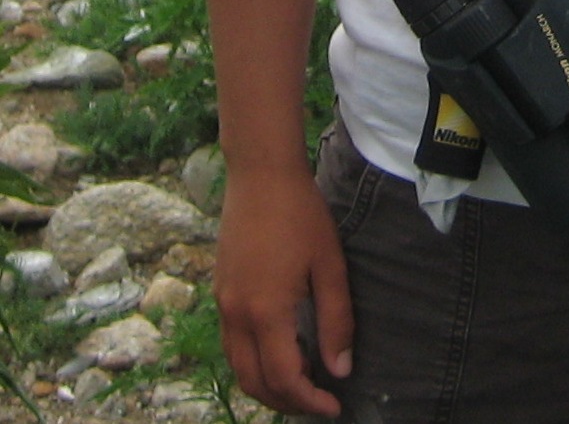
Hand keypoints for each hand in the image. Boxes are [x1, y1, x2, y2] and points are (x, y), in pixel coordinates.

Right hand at [215, 166, 353, 417]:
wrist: (261, 174)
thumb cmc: (301, 214)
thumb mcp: (329, 265)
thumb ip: (336, 321)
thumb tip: (340, 370)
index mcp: (266, 312)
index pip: (284, 379)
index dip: (309, 400)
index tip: (334, 405)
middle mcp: (236, 315)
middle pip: (255, 382)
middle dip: (286, 401)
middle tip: (318, 401)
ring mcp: (223, 304)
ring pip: (238, 367)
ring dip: (266, 385)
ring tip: (301, 383)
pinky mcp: (220, 291)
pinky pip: (232, 344)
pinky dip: (253, 361)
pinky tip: (280, 351)